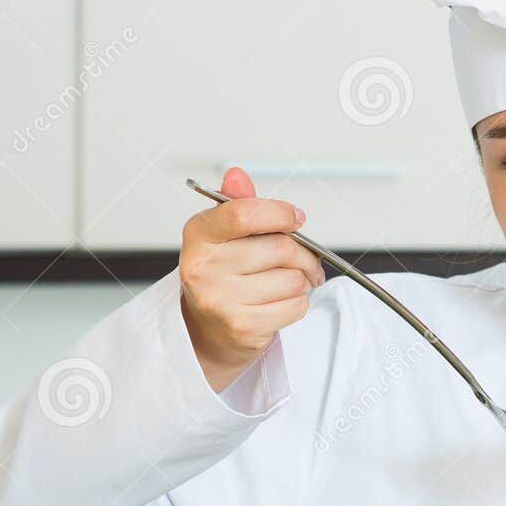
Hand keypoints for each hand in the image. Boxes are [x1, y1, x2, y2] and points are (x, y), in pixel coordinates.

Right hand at [179, 166, 325, 391]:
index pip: (244, 213)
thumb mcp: (224, 236)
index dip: (280, 213)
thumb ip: (237, 205)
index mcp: (198, 234)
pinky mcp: (242, 326)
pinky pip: (295, 306)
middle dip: (304, 255)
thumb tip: (237, 175)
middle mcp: (203, 266)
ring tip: (288, 284)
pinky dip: (299, 303)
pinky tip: (281, 303)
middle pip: (281, 248)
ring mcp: (220, 299)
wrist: (208, 330)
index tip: (295, 219)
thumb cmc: (223, 277)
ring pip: (293, 279)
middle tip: (306, 261)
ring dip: (302, 281)